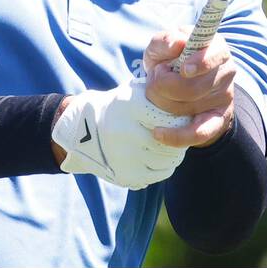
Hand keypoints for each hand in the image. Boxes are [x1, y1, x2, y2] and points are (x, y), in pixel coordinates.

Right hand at [51, 76, 187, 189]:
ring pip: (167, 158)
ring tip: (171, 147)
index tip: (183, 119)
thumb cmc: (114, 110)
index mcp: (129, 106)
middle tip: (181, 135)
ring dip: (174, 153)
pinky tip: (162, 159)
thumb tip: (187, 105)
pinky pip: (160, 173)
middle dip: (179, 138)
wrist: (79, 133)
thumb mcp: (131, 93)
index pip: (169, 116)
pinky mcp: (126, 174)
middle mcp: (127, 131)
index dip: (180, 120)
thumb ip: (158, 95)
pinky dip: (166, 166)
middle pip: (170, 139)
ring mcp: (125, 155)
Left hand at [143, 30, 236, 149]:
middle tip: (155, 78)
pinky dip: (177, 136)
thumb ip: (165, 40)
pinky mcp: (217, 120)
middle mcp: (226, 71)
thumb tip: (176, 44)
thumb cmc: (169, 60)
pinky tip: (158, 132)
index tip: (183, 69)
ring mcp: (224, 97)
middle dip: (164, 85)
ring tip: (155, 93)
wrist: (176, 86)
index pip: (216, 54)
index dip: (201, 62)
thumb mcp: (162, 46)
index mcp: (216, 48)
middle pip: (194, 86)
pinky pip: (199, 133)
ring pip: (189, 106)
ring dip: (162, 102)